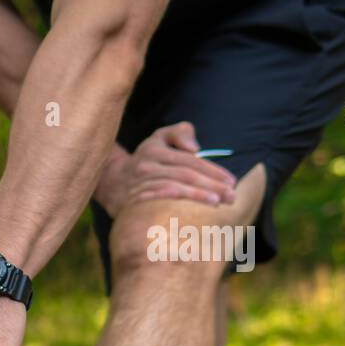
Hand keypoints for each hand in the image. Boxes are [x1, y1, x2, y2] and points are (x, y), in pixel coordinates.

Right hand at [95, 122, 235, 217]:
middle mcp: (146, 165)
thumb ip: (180, 133)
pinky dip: (180, 204)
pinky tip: (193, 212)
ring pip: (174, 188)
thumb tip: (195, 148)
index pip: (190, 160)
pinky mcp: (135, 201)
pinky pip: (161, 201)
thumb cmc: (146, 161)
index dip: (213, 170)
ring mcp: (139, 184)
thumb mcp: (159, 139)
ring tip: (218, 202)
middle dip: (211, 185)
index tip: (231, 182)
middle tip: (232, 196)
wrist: (112, 185)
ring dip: (199, 195)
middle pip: (185, 174)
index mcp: (154, 148)